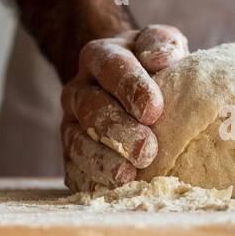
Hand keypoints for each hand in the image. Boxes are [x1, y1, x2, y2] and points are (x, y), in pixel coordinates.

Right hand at [60, 25, 187, 190]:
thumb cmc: (155, 68)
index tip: (154, 109)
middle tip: (146, 149)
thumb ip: (163, 43)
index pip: (112, 66)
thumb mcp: (163, 44)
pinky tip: (112, 192)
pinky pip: (74, 169)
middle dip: (118, 130)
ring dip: (101, 160)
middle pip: (92, 108)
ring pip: (76, 141)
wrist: (130, 87)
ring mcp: (72, 124)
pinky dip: (91, 181)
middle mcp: (79, 89)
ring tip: (127, 175)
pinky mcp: (72, 154)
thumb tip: (163, 58)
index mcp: (100, 56)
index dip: (130, 87)